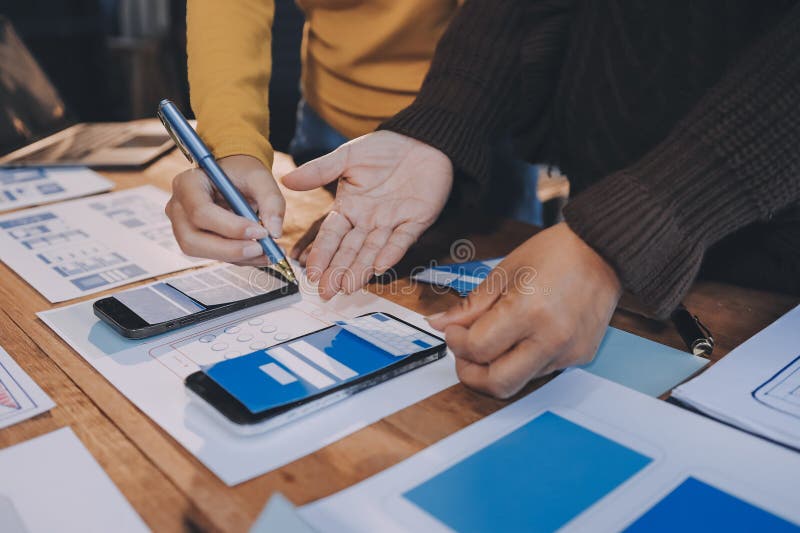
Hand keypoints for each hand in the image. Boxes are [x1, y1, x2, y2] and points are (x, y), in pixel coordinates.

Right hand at [165, 154, 284, 264]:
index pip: (201, 211)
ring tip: (266, 252)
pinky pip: (214, 255)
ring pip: (201, 252)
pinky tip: (261, 253)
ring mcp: (182, 226)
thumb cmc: (242, 173)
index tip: (260, 232)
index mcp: (188, 183)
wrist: (235, 176)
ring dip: (236, 257)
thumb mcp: (260, 178)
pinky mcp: (196, 240)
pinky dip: (239, 258)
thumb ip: (271, 200)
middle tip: (261, 249)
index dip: (230, 227)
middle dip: (229, 249)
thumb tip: (274, 232)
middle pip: (193, 239)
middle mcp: (178, 207)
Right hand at [282, 131, 452, 298]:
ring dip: (360, 269)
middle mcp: (368, 220)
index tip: (311, 272)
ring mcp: (391, 223)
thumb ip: (319, 170)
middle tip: (326, 292)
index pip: (331, 236)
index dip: (322, 254)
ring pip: (372, 250)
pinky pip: (402, 240)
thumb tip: (286, 180)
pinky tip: (380, 266)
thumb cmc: (384, 148)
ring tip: (348, 287)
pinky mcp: (415, 221)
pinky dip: (391, 252)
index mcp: (349, 207)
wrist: (421, 140)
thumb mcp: (347, 157)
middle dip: (337, 271)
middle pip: (349, 250)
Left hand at [427, 223, 621, 398]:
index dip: (456, 343)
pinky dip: (521, 361)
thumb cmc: (557, 253)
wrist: (603, 251)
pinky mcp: (579, 357)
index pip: (478, 349)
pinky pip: (540, 372)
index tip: (453, 331)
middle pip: (498, 383)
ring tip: (492, 341)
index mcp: (529, 310)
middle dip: (471, 374)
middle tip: (464, 354)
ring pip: (519, 381)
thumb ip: (471, 305)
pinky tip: (520, 339)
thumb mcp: (505, 272)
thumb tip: (441, 323)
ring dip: (496, 368)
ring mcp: (568, 351)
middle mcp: (551, 338)